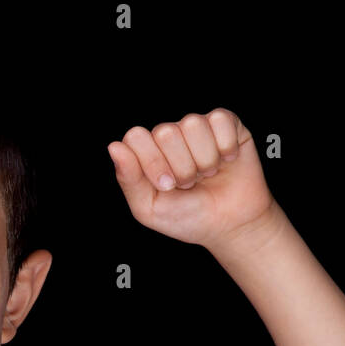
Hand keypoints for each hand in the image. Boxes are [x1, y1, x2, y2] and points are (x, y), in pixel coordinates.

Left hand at [108, 108, 275, 248]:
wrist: (230, 225)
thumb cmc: (187, 217)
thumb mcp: (150, 208)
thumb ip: (129, 180)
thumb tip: (114, 147)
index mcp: (146, 152)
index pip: (136, 137)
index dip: (152, 162)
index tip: (167, 186)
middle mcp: (169, 134)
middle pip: (165, 132)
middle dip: (181, 167)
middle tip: (190, 184)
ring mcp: (197, 127)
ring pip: (193, 124)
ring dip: (204, 160)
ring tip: (208, 174)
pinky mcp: (226, 124)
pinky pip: (220, 120)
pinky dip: (226, 147)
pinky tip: (227, 160)